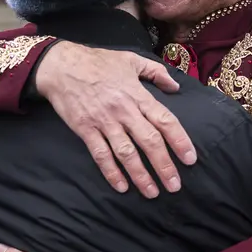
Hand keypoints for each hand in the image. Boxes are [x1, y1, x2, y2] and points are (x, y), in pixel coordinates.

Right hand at [33, 42, 196, 197]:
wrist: (61, 66)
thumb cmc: (98, 61)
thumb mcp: (131, 59)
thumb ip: (156, 72)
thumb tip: (175, 85)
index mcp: (137, 95)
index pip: (165, 120)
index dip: (180, 140)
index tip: (190, 158)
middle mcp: (124, 110)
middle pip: (149, 141)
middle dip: (164, 165)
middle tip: (174, 186)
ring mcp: (104, 122)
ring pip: (126, 153)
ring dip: (140, 175)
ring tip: (152, 192)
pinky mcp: (85, 130)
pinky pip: (100, 155)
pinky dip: (111, 172)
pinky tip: (121, 187)